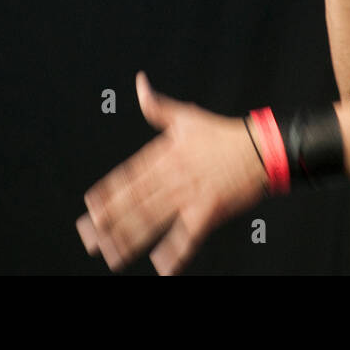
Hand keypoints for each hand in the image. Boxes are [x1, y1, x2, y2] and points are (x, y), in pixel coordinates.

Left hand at [75, 72, 268, 274]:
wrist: (260, 148)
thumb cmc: (221, 133)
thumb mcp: (185, 116)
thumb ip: (157, 106)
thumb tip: (140, 84)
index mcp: (164, 154)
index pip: (129, 176)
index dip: (108, 192)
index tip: (90, 206)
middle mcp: (172, 176)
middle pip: (135, 202)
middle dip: (110, 222)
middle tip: (90, 238)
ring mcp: (190, 195)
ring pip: (154, 221)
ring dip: (131, 240)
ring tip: (112, 255)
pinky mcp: (209, 211)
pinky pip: (188, 236)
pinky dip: (175, 252)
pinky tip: (161, 266)